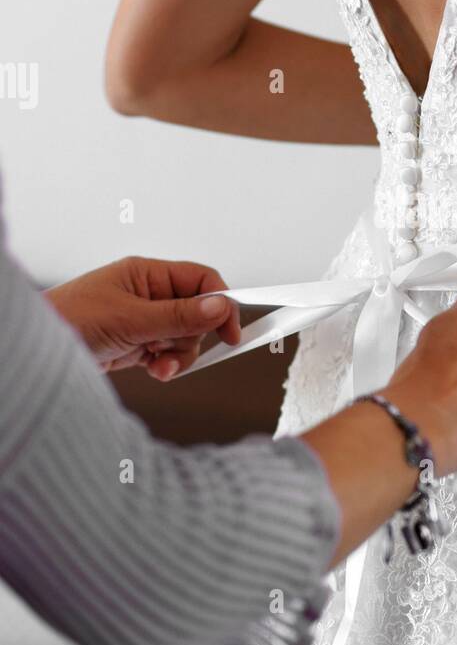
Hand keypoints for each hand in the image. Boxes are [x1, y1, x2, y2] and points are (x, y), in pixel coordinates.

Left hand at [46, 256, 240, 377]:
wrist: (37, 354)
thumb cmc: (69, 320)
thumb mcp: (131, 318)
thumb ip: (179, 316)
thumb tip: (219, 306)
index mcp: (147, 274)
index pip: (201, 280)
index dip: (221, 303)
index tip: (231, 331)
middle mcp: (147, 295)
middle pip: (197, 313)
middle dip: (192, 337)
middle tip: (177, 350)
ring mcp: (142, 320)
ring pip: (184, 338)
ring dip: (178, 356)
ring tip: (157, 365)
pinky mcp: (136, 344)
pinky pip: (167, 354)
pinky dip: (166, 365)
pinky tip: (152, 370)